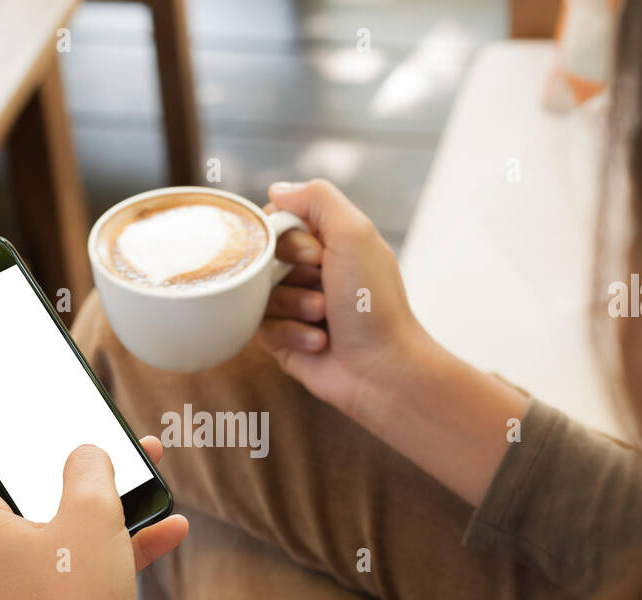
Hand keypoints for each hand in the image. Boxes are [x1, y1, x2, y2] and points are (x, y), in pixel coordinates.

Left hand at [0, 400, 187, 599]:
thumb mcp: (91, 516)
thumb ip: (91, 469)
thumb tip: (89, 455)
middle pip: (11, 479)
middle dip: (50, 447)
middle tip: (67, 416)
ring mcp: (25, 573)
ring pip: (59, 513)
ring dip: (102, 492)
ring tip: (142, 464)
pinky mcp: (57, 597)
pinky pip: (86, 551)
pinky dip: (122, 538)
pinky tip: (170, 526)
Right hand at [259, 179, 431, 422]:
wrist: (380, 367)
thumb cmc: (374, 302)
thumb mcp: (354, 233)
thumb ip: (317, 198)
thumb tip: (275, 189)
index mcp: (328, 243)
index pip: (278, 223)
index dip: (288, 239)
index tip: (316, 255)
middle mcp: (310, 272)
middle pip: (265, 259)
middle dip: (293, 275)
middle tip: (323, 286)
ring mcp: (295, 306)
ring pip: (261, 294)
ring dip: (295, 306)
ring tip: (324, 318)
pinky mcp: (283, 339)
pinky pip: (262, 327)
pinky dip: (292, 334)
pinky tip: (319, 342)